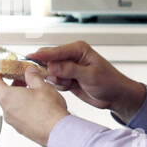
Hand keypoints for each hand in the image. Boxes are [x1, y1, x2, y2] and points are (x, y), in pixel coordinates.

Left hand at [0, 66, 68, 146]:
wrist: (57, 131)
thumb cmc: (49, 110)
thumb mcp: (42, 85)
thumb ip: (33, 76)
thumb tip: (30, 71)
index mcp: (7, 97)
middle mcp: (7, 111)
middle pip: (3, 95)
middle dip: (10, 86)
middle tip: (19, 79)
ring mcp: (13, 122)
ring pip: (11, 106)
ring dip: (17, 97)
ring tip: (30, 92)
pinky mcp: (21, 129)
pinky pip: (18, 116)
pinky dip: (22, 108)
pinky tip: (34, 105)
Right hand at [26, 41, 145, 119]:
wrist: (116, 96)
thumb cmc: (110, 82)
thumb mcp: (91, 76)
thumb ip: (70, 70)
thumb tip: (52, 66)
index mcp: (78, 49)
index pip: (56, 51)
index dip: (43, 55)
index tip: (30, 57)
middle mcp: (72, 56)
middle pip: (49, 60)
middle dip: (49, 70)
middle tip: (54, 77)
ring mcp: (68, 67)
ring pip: (51, 72)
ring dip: (57, 80)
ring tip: (70, 84)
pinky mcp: (67, 77)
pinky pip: (55, 81)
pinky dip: (59, 85)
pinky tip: (71, 86)